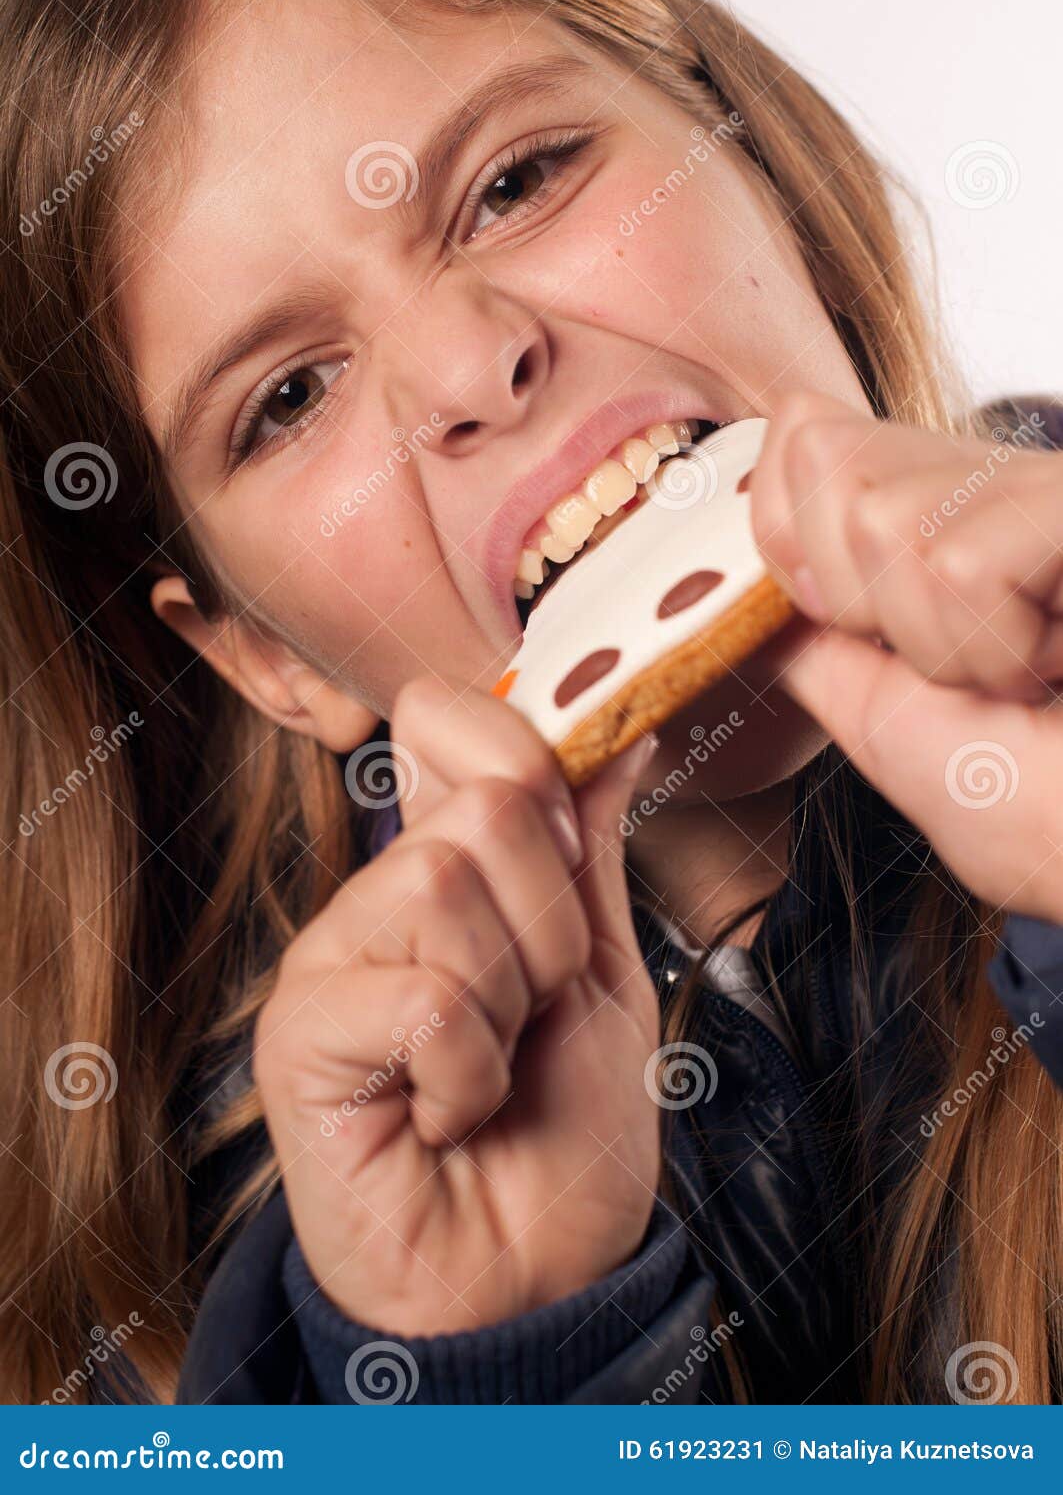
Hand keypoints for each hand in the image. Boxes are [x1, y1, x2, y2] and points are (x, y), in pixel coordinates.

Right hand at [253, 676, 661, 1337]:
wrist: (532, 1282)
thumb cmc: (566, 1134)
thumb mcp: (603, 972)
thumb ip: (591, 849)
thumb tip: (615, 732)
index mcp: (446, 861)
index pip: (457, 717)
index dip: (530, 763)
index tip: (569, 864)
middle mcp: (378, 892)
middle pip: (489, 806)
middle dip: (553, 928)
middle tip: (531, 1014)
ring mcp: (330, 956)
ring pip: (447, 886)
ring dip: (511, 1004)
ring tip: (486, 1069)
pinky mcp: (298, 1032)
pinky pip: (424, 997)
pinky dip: (470, 1074)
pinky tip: (442, 1115)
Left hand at [753, 390, 1062, 920]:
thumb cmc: (1038, 813)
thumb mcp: (881, 718)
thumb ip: (809, 634)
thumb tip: (738, 576)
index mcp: (933, 517)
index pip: (801, 434)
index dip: (789, 539)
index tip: (870, 632)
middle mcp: (986, 479)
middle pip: (821, 460)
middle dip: (863, 601)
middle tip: (959, 660)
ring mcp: (1041, 483)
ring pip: (884, 522)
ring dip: (943, 645)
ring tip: (1024, 672)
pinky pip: (959, 563)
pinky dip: (995, 648)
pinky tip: (1058, 661)